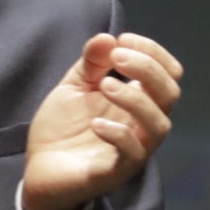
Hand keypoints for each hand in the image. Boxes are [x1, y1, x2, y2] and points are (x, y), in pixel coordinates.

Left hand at [21, 32, 184, 209]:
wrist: (39, 169)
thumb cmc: (63, 129)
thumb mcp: (74, 86)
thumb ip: (91, 63)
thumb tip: (107, 37)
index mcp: (139, 101)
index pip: (168, 74)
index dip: (152, 52)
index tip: (122, 40)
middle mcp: (143, 124)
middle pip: (170, 94)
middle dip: (148, 68)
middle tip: (117, 57)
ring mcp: (134, 149)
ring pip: (159, 124)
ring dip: (135, 99)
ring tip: (105, 85)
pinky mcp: (117, 172)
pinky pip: (133, 154)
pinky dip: (119, 134)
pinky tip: (96, 123)